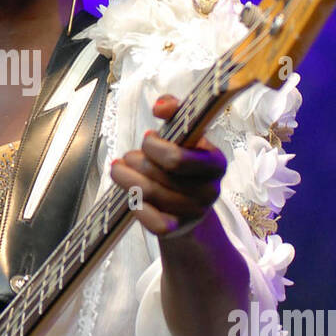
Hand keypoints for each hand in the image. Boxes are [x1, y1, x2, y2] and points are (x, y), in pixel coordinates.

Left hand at [110, 94, 226, 237]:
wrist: (188, 205)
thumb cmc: (182, 164)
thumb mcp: (184, 135)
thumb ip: (175, 111)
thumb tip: (160, 106)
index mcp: (215, 162)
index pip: (177, 158)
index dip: (154, 147)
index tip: (147, 139)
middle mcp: (210, 190)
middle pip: (157, 174)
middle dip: (135, 161)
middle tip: (128, 157)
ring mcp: (194, 212)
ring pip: (149, 194)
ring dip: (126, 178)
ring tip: (120, 170)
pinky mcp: (177, 229)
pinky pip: (152, 221)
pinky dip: (136, 206)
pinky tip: (130, 195)